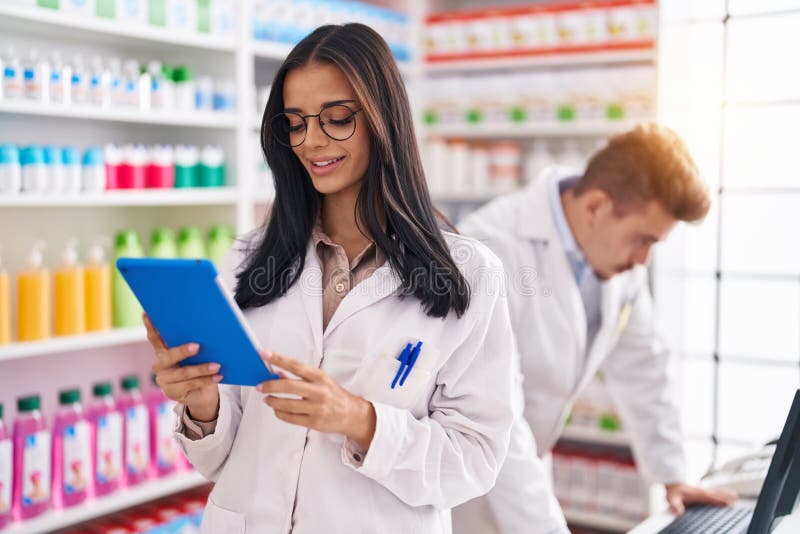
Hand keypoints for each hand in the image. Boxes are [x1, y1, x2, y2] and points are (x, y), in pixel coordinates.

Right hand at [145, 313, 221, 420]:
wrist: (201, 394)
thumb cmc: (199, 368)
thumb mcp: (196, 355)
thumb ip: (194, 344)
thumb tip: (205, 330)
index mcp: (163, 352)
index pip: (155, 338)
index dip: (150, 326)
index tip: (147, 313)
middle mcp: (160, 365)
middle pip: (169, 356)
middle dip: (183, 351)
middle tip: (197, 346)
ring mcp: (164, 380)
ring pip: (184, 373)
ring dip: (202, 369)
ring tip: (217, 365)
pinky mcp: (172, 393)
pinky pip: (191, 385)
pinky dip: (206, 380)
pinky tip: (218, 376)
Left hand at [256, 351, 376, 449]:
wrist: (352, 414)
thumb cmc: (334, 395)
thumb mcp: (320, 381)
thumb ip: (300, 377)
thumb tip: (277, 373)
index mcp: (319, 376)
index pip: (295, 365)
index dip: (278, 359)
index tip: (264, 354)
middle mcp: (319, 391)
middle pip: (289, 386)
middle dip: (270, 385)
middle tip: (259, 386)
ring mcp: (317, 408)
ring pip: (287, 404)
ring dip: (272, 401)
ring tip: (266, 399)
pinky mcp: (314, 422)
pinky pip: (291, 418)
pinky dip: (280, 413)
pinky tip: (276, 409)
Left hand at [665, 482, 737, 514]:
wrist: (673, 484)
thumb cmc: (673, 492)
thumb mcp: (672, 499)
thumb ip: (674, 505)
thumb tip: (678, 512)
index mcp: (697, 494)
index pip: (710, 497)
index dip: (719, 499)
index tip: (728, 502)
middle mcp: (702, 492)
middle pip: (716, 494)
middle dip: (725, 496)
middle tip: (736, 497)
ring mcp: (703, 492)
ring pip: (716, 492)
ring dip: (725, 494)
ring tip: (735, 495)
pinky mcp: (703, 493)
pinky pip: (714, 493)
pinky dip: (721, 493)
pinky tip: (726, 494)